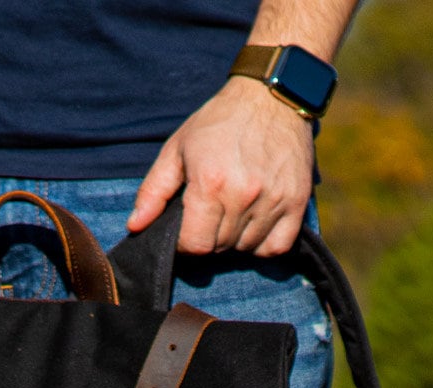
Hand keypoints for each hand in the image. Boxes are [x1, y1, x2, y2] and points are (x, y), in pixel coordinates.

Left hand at [128, 77, 315, 256]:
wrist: (272, 94)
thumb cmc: (219, 121)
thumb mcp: (177, 148)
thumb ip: (153, 191)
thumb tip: (135, 227)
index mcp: (210, 183)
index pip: (195, 245)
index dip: (184, 243)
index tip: (185, 228)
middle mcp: (244, 195)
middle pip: (219, 248)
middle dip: (208, 237)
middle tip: (208, 213)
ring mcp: (274, 200)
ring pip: (246, 249)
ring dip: (234, 239)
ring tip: (231, 212)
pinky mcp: (297, 202)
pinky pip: (276, 248)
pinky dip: (263, 245)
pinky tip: (254, 224)